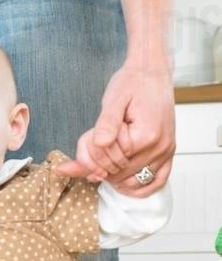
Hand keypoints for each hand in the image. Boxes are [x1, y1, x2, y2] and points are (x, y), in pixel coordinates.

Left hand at [53, 63, 174, 195]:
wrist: (152, 72)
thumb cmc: (131, 83)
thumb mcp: (112, 100)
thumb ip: (105, 124)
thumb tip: (98, 143)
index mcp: (144, 136)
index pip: (108, 162)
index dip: (93, 153)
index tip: (91, 136)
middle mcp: (159, 148)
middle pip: (118, 174)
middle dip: (100, 164)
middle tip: (97, 143)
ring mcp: (166, 152)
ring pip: (132, 181)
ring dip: (115, 176)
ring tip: (106, 157)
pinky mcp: (168, 152)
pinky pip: (156, 182)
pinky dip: (139, 188)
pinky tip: (123, 184)